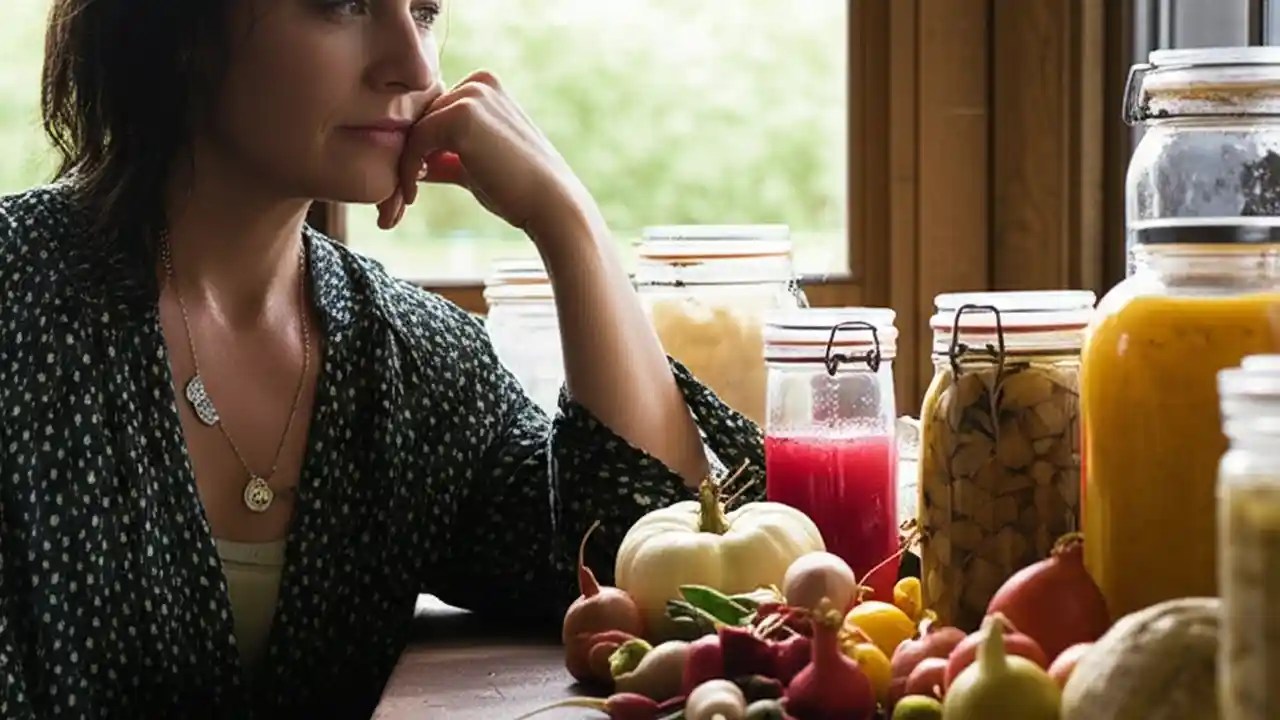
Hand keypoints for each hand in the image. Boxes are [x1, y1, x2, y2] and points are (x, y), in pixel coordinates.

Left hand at [377, 70, 598, 242]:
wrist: (550, 204)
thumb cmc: (517, 190)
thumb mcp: (474, 166)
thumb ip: (443, 158)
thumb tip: (409, 165)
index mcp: (486, 87)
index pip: (435, 112)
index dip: (420, 147)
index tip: (415, 182)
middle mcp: (479, 82)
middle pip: (422, 117)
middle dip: (409, 155)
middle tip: (403, 193)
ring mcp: (471, 95)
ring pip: (415, 129)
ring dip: (404, 164)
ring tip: (406, 197)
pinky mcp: (461, 116)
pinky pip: (415, 141)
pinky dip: (407, 169)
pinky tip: (413, 194)